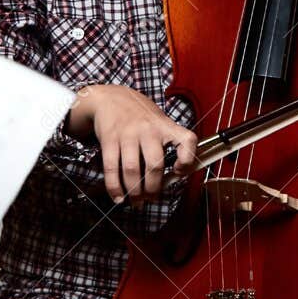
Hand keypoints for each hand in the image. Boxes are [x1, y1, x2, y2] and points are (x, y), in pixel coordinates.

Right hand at [79, 84, 198, 204]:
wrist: (111, 97)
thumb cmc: (141, 115)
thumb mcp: (161, 122)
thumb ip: (171, 144)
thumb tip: (176, 175)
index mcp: (166, 126)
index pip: (187, 140)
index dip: (188, 160)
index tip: (179, 171)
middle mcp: (149, 129)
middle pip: (155, 165)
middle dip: (154, 188)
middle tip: (151, 198)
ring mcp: (128, 134)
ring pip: (132, 170)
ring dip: (134, 191)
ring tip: (136, 201)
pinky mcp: (109, 139)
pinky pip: (111, 168)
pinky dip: (115, 187)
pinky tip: (119, 197)